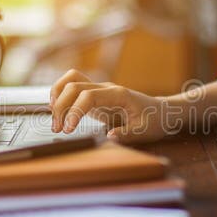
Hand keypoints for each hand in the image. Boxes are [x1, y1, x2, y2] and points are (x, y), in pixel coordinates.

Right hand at [49, 69, 169, 143]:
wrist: (161, 111)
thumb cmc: (154, 120)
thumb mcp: (145, 131)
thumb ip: (128, 133)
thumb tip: (109, 136)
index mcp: (118, 95)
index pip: (88, 95)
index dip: (74, 111)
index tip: (68, 130)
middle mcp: (106, 88)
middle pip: (74, 85)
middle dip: (61, 106)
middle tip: (58, 129)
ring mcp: (99, 89)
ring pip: (71, 80)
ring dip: (58, 96)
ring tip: (55, 119)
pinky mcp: (95, 95)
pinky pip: (73, 85)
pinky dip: (61, 94)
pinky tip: (59, 111)